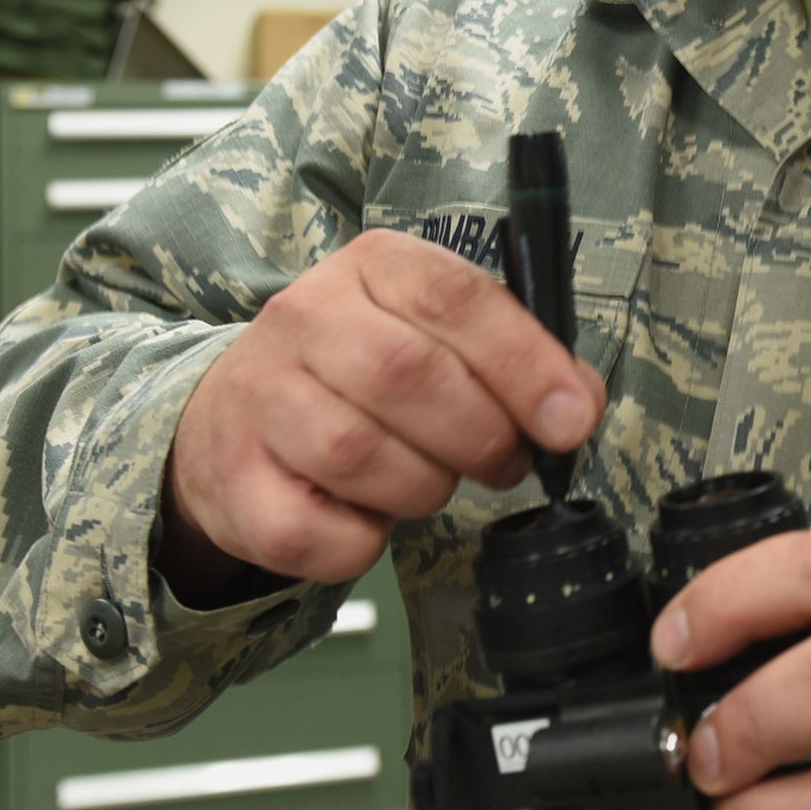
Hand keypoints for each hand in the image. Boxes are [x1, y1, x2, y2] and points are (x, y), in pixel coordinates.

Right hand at [161, 230, 603, 592]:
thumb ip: (518, 363)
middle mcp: (305, 317)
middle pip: (407, 375)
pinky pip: (317, 532)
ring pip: (359, 453)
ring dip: (422, 487)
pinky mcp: (233, 481)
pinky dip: (362, 542)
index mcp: (373, 266)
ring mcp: (259, 396)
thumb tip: (577, 407)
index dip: (523, 363)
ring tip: (429, 482)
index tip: (570, 421)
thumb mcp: (442, 340)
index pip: (454, 298)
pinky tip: (367, 519)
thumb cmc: (363, 378)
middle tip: (504, 463)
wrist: (236, 420)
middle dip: (480, 435)